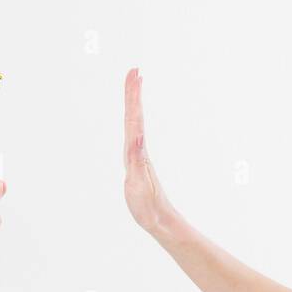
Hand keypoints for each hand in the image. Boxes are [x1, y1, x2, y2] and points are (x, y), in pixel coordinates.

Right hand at [123, 67, 179, 235]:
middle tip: (134, 71)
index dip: (133, 97)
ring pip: (134, 122)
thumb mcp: (140, 183)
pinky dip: (132, 121)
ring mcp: (137, 155)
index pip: (134, 118)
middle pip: (134, 115)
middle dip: (133, 93)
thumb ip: (138, 159)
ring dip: (133, 103)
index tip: (135, 75)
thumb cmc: (149, 207)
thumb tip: (136, 135)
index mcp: (137, 151)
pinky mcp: (136, 162)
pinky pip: (133, 135)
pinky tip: (133, 116)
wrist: (158, 220)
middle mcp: (138, 149)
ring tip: (134, 84)